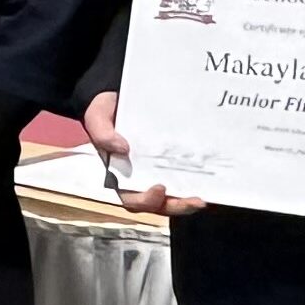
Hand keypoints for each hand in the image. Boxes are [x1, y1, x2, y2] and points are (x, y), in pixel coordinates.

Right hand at [83, 90, 206, 215]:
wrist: (115, 99)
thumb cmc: (104, 112)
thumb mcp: (98, 118)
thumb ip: (103, 134)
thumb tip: (123, 149)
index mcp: (117, 175)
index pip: (129, 198)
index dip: (145, 199)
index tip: (160, 188)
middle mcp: (136, 179)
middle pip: (154, 205)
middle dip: (174, 206)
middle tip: (193, 201)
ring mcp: (152, 173)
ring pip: (169, 199)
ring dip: (185, 203)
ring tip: (201, 200)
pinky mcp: (167, 164)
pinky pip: (179, 180)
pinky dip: (191, 186)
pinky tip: (207, 184)